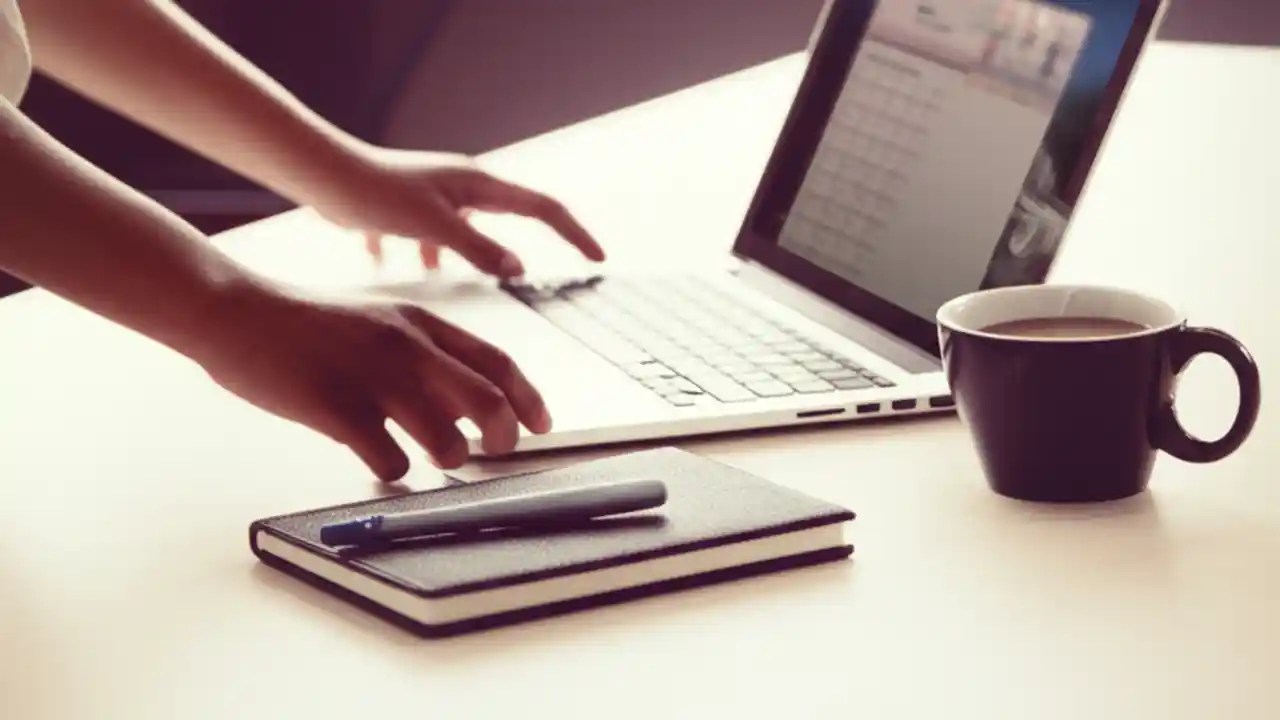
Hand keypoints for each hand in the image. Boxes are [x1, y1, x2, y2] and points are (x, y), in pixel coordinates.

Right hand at [197, 282, 548, 480]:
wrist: (236, 311)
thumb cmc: (307, 323)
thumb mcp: (378, 321)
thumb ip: (423, 354)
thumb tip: (465, 403)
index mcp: (419, 323)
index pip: (497, 362)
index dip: (528, 399)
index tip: (540, 425)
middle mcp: (406, 347)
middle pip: (487, 402)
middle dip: (504, 438)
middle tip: (497, 454)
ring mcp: (372, 377)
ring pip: (445, 440)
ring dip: (448, 458)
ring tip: (429, 456)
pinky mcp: (335, 407)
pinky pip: (389, 460)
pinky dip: (393, 471)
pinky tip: (378, 460)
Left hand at [311, 146, 604, 274]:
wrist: (325, 175)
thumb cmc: (378, 195)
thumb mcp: (436, 228)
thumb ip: (479, 250)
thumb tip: (519, 270)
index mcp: (479, 185)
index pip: (543, 209)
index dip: (574, 234)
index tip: (597, 259)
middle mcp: (463, 185)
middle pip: (508, 216)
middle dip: (512, 250)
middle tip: (528, 278)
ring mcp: (436, 194)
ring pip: (463, 230)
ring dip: (457, 254)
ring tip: (433, 272)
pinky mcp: (408, 205)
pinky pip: (424, 233)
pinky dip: (415, 249)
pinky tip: (386, 260)